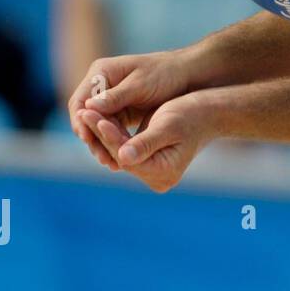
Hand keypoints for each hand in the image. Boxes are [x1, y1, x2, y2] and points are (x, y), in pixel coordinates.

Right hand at [68, 49, 195, 169]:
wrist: (186, 75)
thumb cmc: (165, 74)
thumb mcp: (141, 85)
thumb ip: (117, 97)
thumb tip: (89, 108)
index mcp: (101, 72)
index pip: (79, 100)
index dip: (81, 121)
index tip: (87, 139)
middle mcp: (102, 86)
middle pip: (85, 116)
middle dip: (91, 138)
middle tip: (102, 158)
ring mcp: (111, 100)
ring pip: (98, 126)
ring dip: (102, 144)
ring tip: (111, 163)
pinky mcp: (122, 111)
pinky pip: (111, 130)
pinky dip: (114, 143)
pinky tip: (120, 159)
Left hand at [79, 92, 215, 192]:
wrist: (206, 115)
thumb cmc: (190, 116)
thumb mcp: (167, 127)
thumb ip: (145, 144)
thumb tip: (123, 158)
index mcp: (164, 173)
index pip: (128, 158)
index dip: (109, 137)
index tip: (94, 116)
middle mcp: (158, 179)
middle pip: (122, 157)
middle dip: (103, 134)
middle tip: (84, 111)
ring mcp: (153, 173)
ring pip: (120, 152)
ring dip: (104, 132)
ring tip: (87, 112)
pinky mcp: (148, 163)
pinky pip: (125, 149)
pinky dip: (113, 133)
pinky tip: (99, 117)